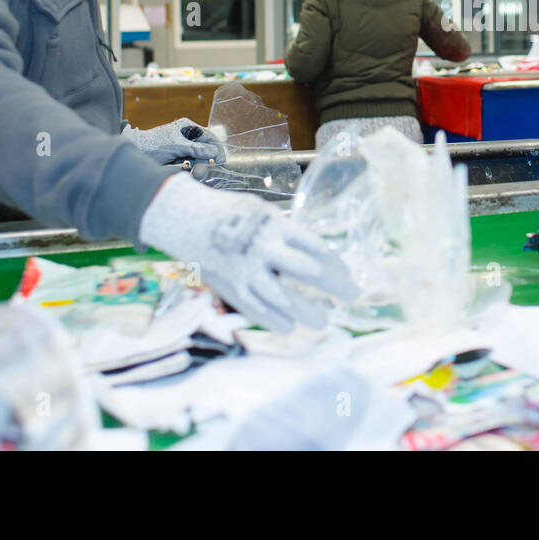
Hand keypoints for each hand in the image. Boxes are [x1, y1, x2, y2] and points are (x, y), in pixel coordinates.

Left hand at [124, 117, 226, 164]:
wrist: (135, 152)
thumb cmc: (153, 144)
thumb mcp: (176, 146)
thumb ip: (196, 149)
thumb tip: (214, 152)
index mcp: (188, 127)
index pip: (209, 136)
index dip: (216, 148)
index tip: (221, 160)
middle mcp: (187, 136)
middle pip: (204, 149)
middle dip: (205, 161)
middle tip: (201, 172)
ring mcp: (183, 146)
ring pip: (198, 158)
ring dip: (198, 166)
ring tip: (195, 175)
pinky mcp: (178, 156)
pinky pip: (190, 163)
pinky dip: (192, 169)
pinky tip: (190, 173)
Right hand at [139, 174, 357, 332]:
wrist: (184, 218)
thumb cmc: (232, 214)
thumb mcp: (263, 213)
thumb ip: (285, 235)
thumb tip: (316, 256)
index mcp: (273, 226)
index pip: (313, 246)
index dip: (333, 262)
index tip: (346, 272)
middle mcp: (262, 248)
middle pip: (305, 271)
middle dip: (333, 285)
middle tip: (353, 295)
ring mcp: (245, 271)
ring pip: (281, 297)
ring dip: (305, 311)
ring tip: (323, 321)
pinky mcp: (230, 287)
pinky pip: (255, 308)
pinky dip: (273, 319)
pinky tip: (289, 327)